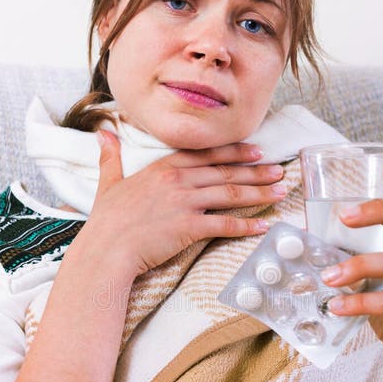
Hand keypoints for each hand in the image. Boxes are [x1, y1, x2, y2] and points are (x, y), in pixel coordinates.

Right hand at [87, 129, 286, 277]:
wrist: (106, 249)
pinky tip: (263, 226)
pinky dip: (247, 225)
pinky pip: (225, 224)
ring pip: (230, 193)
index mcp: (163, 168)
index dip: (233, 152)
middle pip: (225, 172)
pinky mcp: (189, 227)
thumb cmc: (106, 221)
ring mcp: (185, 203)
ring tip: (280, 191)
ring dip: (259, 192)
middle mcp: (177, 180)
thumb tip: (102, 132)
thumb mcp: (108, 182)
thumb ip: (109, 157)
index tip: (255, 151)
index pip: (206, 154)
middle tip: (279, 170)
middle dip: (256, 170)